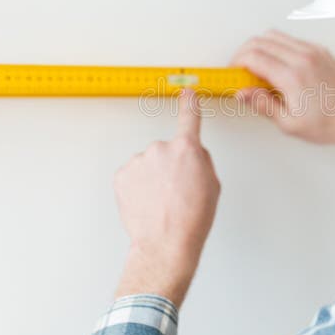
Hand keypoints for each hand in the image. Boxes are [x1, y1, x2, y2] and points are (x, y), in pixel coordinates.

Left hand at [113, 88, 219, 306]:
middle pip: (167, 151)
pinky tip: (148, 204)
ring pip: (148, 165)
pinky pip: (133, 176)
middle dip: (171, 167)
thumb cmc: (192, 219)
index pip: (190, 117)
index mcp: (187, 149)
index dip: (189, 104)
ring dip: (153, 179)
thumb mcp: (213, 185)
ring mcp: (138, 161)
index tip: (187, 92)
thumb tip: (190, 156)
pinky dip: (138, 188)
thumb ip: (201, 161)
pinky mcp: (122, 175)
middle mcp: (160, 149)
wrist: (166, 243)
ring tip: (161, 203)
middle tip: (177, 192)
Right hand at [230, 29, 334, 147]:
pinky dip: (276, 46)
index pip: (253, 56)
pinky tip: (276, 64)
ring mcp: (312, 51)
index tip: (233, 73)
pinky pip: (290, 39)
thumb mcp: (289, 124)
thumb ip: (263, 104)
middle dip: (243, 53)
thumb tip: (242, 93)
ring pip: (274, 35)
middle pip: (260, 41)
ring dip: (259, 46)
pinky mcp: (318, 50)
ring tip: (256, 66)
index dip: (236, 63)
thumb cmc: (330, 123)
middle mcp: (302, 58)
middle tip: (240, 69)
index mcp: (292, 77)